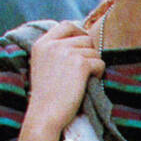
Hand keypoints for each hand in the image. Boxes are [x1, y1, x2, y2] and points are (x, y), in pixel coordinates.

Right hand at [22, 21, 104, 136]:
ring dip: (93, 64)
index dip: (79, 33)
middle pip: (84, 38)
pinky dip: (98, 73)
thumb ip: (56, 51)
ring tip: (82, 80)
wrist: (45, 114)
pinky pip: (100, 62)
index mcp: (41, 44)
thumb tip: (82, 38)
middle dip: (89, 53)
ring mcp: (66, 52)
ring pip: (93, 50)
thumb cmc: (47, 96)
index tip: (84, 47)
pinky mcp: (80, 63)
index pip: (66, 25)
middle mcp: (53, 44)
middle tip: (84, 71)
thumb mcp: (43, 66)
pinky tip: (87, 84)